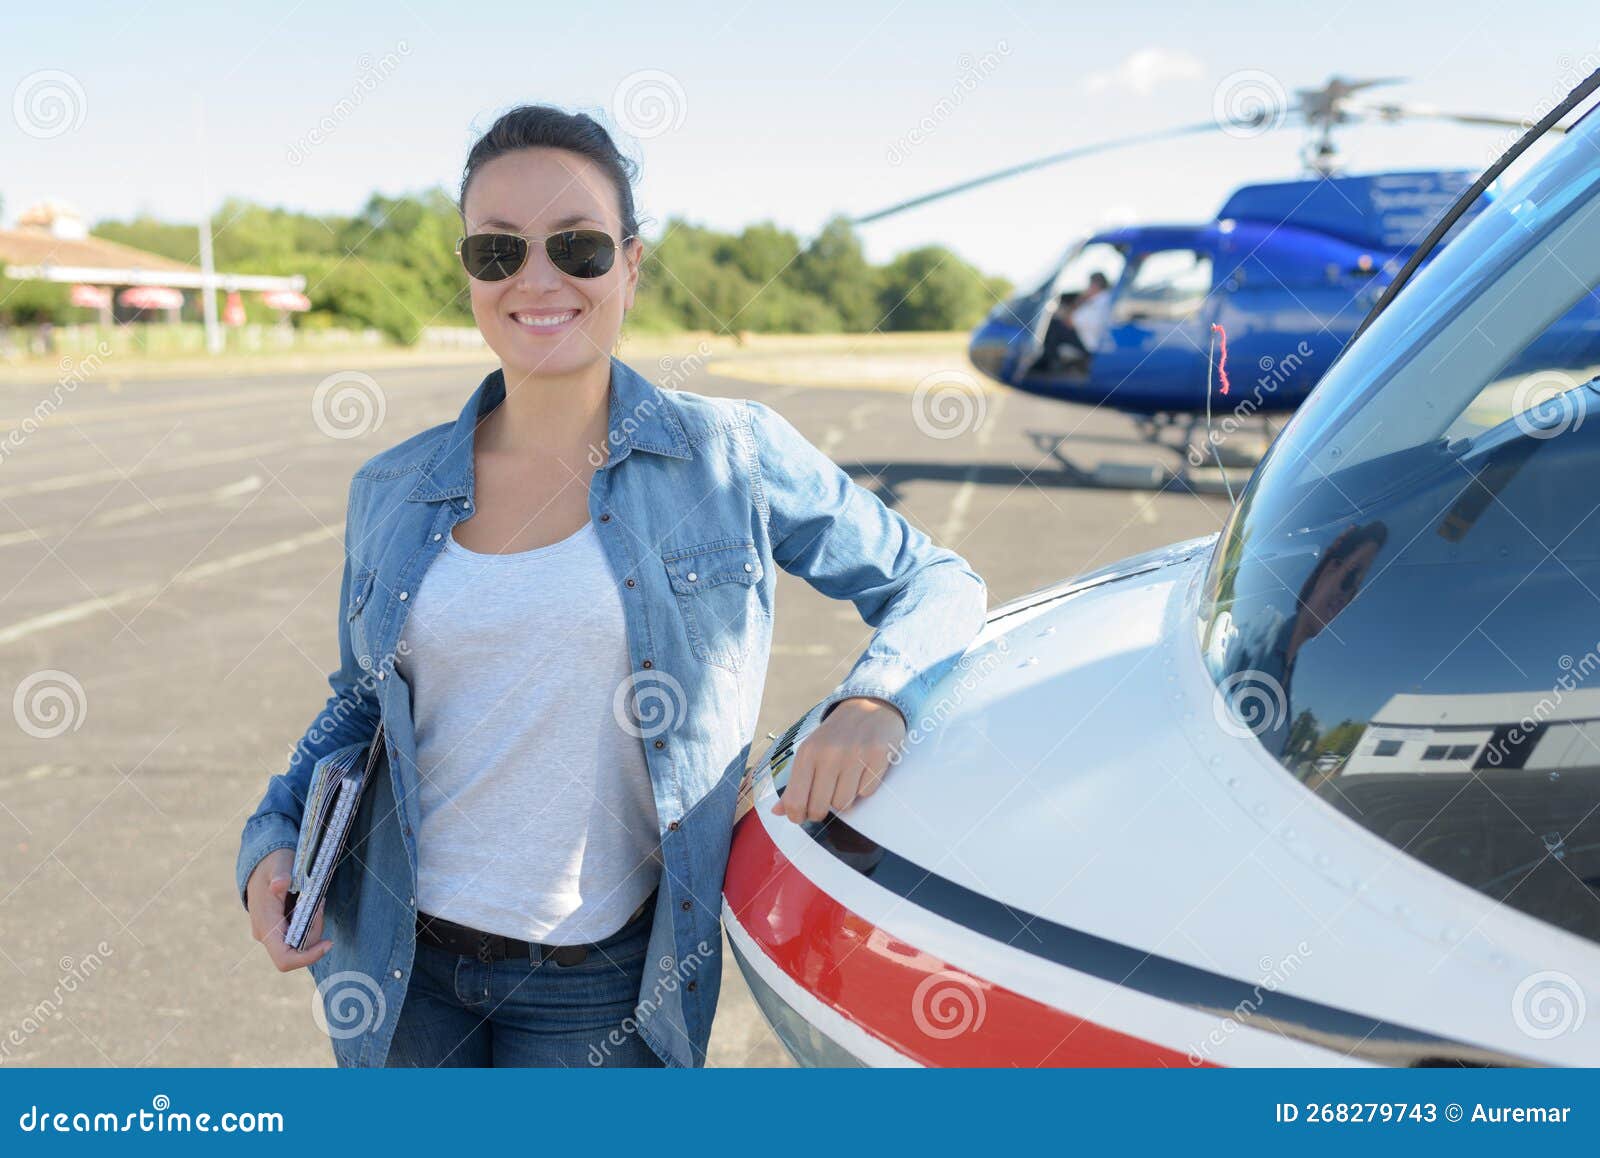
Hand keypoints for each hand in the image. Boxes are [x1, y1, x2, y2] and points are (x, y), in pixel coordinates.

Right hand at [246, 848, 332, 970]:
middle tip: (319, 902)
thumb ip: (280, 874)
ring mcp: (274, 933)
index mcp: (265, 924)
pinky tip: (311, 903)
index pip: (284, 958)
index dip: (307, 957)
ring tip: (315, 900)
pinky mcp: (281, 929)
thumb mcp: (278, 863)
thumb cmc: (271, 864)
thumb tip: (280, 884)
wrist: (261, 863)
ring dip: (315, 923)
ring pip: (304, 942)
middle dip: (316, 928)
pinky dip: (311, 920)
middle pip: (300, 949)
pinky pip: (302, 933)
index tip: (329, 943)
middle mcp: (267, 934)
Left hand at [771, 696, 906, 822]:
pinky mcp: (878, 757)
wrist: (870, 705)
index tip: (801, 816)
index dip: (797, 816)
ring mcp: (855, 755)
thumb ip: (794, 783)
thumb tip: (777, 812)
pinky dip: (864, 787)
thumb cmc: (836, 735)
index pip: (795, 801)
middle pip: (820, 808)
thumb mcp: (810, 752)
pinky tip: (863, 771)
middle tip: (824, 800)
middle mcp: (829, 753)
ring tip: (845, 780)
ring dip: (844, 798)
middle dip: (821, 810)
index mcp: (807, 752)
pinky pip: (866, 794)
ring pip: (844, 804)